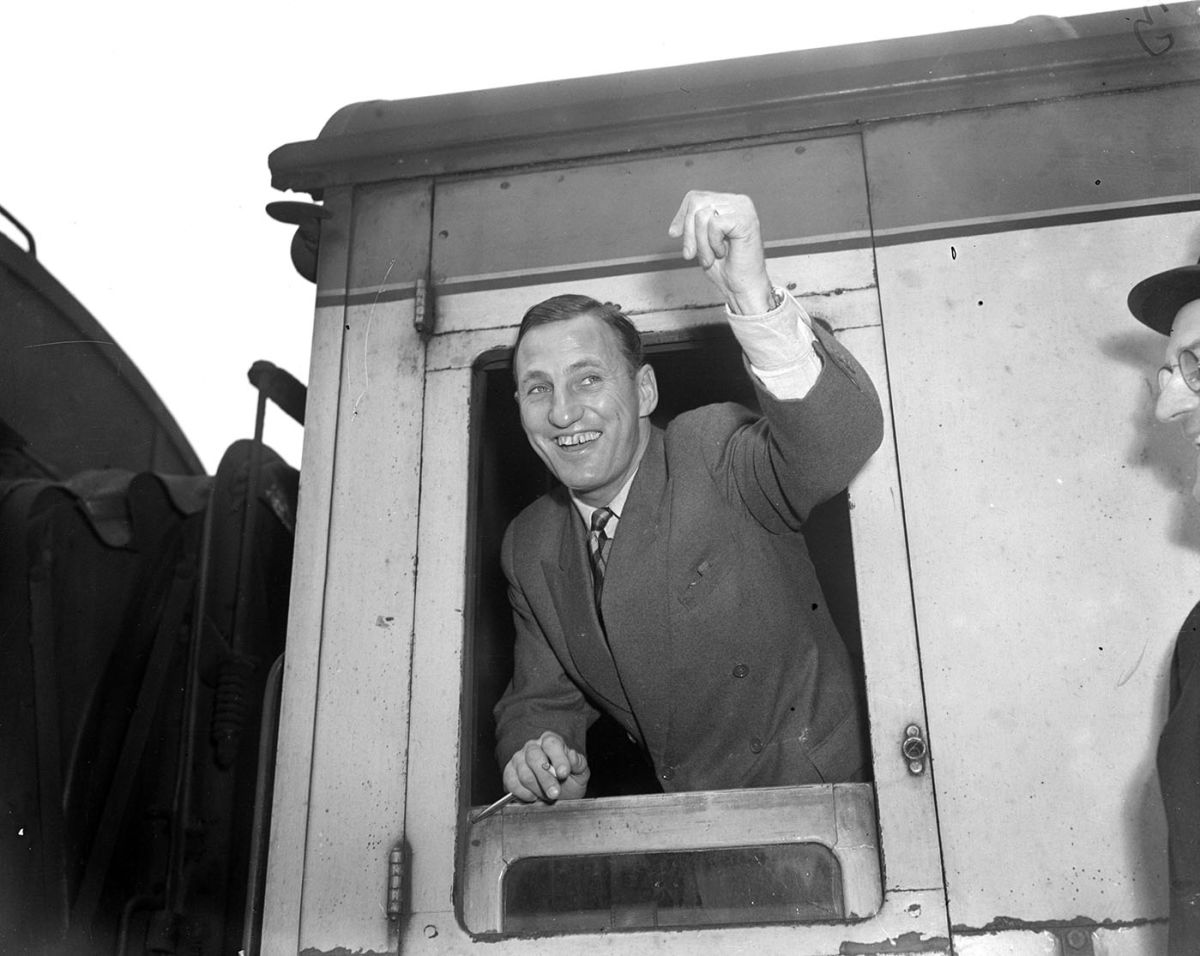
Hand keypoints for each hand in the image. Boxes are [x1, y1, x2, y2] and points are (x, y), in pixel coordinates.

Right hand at [503, 731, 590, 802]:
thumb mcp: (580, 773)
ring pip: (524, 774)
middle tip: (555, 794)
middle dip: (545, 778)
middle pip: (534, 757)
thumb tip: (572, 755)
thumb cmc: (568, 780)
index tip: (564, 773)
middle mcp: (532, 747)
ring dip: (538, 789)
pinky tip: (534, 797)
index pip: (552, 744)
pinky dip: (524, 794)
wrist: (556, 794)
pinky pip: (512, 783)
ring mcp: (518, 759)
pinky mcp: (509, 774)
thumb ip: (579, 764)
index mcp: (551, 741)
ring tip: (549, 797)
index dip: (558, 758)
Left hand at [669, 190, 773, 314]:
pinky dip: (713, 243)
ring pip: (702, 215)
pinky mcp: (745, 219)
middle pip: (696, 202)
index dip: (681, 216)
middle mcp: (737, 202)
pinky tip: (722, 252)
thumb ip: (692, 228)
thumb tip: (674, 229)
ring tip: (710, 257)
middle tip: (691, 254)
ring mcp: (743, 209)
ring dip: (701, 243)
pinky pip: (714, 224)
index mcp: (727, 204)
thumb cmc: (726, 268)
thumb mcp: (702, 243)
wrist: (742, 287)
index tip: (674, 234)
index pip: (695, 197)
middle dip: (688, 232)